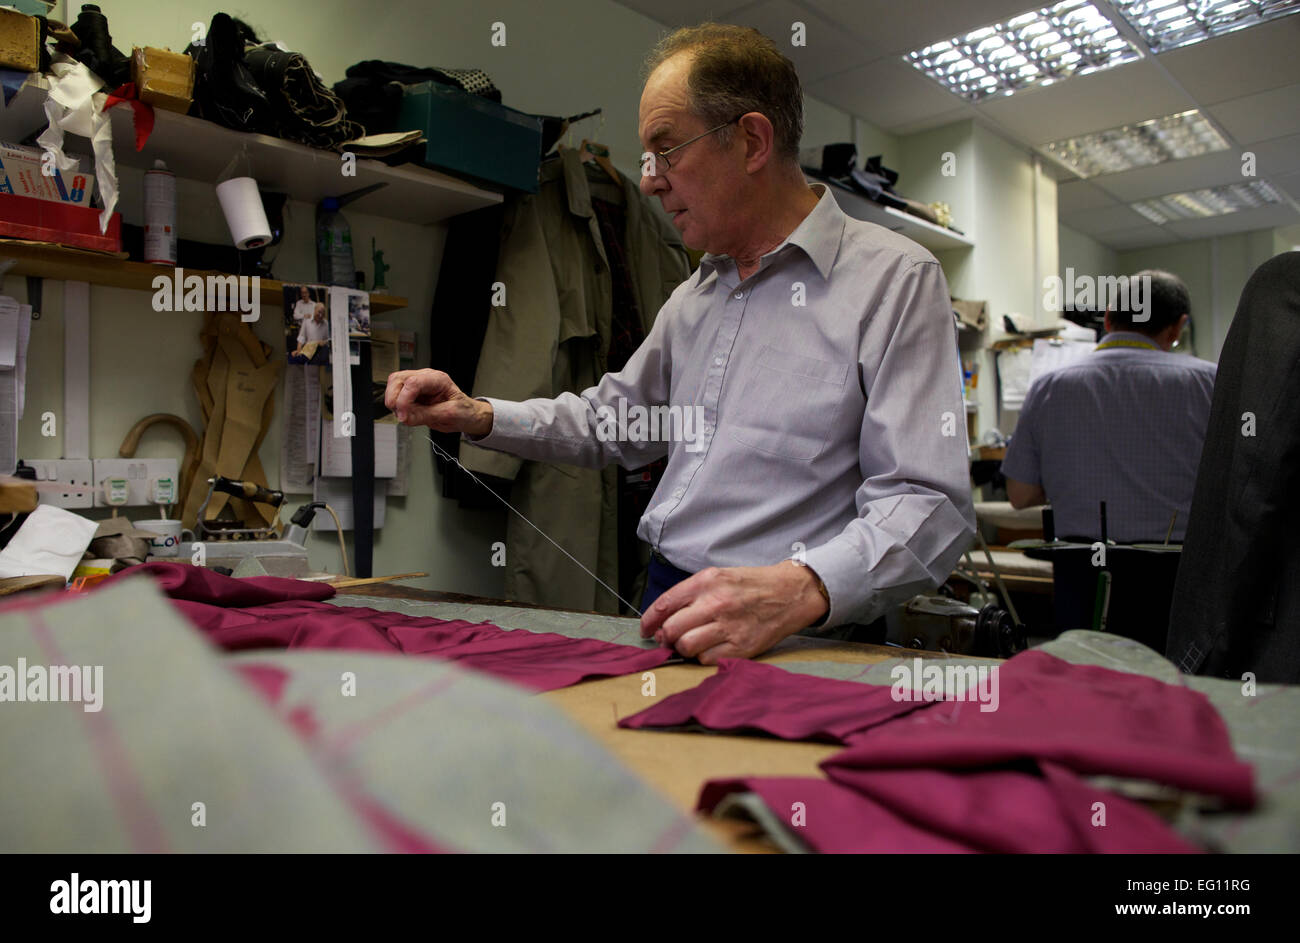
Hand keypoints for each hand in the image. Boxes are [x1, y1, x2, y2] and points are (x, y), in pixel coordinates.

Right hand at [384, 369, 492, 435]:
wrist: (467, 415)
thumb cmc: (464, 411)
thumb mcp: (449, 415)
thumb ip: (426, 415)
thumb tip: (405, 417)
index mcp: (438, 379)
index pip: (413, 383)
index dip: (404, 400)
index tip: (403, 416)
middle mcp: (425, 378)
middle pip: (397, 379)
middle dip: (394, 398)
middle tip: (401, 415)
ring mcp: (417, 385)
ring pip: (393, 386)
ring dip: (394, 403)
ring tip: (407, 416)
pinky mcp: (412, 394)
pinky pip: (396, 397)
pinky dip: (397, 408)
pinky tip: (408, 414)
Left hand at [640, 561, 828, 663]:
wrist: (789, 593)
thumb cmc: (751, 585)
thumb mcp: (718, 576)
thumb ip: (690, 594)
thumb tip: (662, 620)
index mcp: (706, 582)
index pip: (664, 604)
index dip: (648, 621)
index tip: (646, 629)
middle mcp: (715, 604)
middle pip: (671, 630)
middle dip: (664, 637)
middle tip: (667, 639)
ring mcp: (728, 627)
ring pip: (686, 647)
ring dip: (683, 648)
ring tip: (690, 642)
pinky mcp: (741, 647)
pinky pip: (706, 659)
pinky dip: (703, 657)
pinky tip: (710, 647)